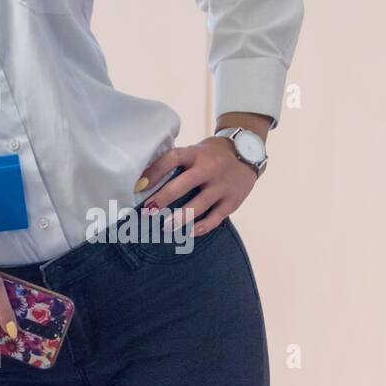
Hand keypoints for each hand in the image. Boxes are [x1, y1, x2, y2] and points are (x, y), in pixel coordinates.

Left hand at [132, 137, 258, 238]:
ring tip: (166, 227)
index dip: (155, 171)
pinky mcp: (232, 201)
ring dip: (181, 217)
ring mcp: (222, 186)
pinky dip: (202, 227)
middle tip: (148, 210)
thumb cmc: (210, 155)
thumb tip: (144, 182)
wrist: (247, 153)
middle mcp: (209, 168)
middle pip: (185, 183)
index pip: (172, 159)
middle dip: (164, 198)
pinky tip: (189, 233)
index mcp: (195, 154)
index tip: (139, 185)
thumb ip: (176, 164)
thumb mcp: (194, 152)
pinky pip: (216, 217)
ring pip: (200, 204)